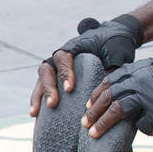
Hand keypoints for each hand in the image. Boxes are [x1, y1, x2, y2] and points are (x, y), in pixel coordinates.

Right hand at [28, 14, 144, 115]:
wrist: (114, 37)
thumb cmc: (115, 44)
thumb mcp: (117, 53)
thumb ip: (111, 67)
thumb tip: (108, 88)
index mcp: (74, 47)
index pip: (63, 58)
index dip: (64, 73)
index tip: (69, 89)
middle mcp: (61, 56)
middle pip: (46, 69)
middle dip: (48, 87)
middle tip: (52, 104)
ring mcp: (57, 67)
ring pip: (41, 79)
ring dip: (38, 95)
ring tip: (35, 113)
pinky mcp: (57, 78)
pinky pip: (44, 87)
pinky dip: (39, 99)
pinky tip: (36, 114)